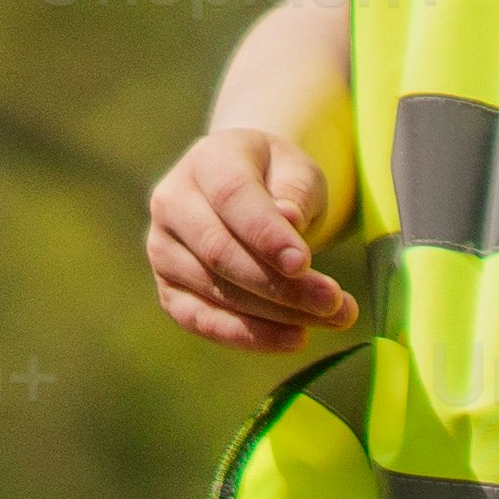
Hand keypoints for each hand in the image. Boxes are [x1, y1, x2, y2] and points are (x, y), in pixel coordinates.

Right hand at [146, 130, 355, 350]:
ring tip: (335, 318)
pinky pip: (201, 319)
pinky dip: (247, 335)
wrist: (253, 191)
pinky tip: (294, 338)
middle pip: (220, 252)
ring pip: (215, 290)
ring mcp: (164, 248)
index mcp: (208, 160)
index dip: (266, 234)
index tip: (304, 264)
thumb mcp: (300, 170)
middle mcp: (172, 202)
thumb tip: (288, 221)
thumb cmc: (281, 179)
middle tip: (335, 303)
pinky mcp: (169, 287)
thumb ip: (296, 192)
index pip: (232, 197)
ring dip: (276, 313)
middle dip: (280, 285)